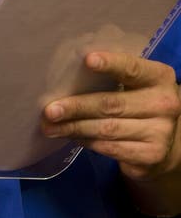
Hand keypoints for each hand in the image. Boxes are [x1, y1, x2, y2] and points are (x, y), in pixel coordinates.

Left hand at [42, 51, 180, 182]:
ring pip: (106, 130)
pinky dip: (86, 142)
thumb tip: (68, 75)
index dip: (110, 64)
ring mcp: (159, 133)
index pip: (132, 68)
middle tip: (49, 110)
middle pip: (111, 104)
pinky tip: (71, 137)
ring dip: (74, 128)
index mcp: (159, 77)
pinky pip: (109, 148)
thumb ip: (114, 75)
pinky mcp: (149, 157)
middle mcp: (164, 105)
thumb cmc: (141, 99)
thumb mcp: (137, 83)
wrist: (170, 140)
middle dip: (76, 107)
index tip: (87, 60)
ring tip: (50, 127)